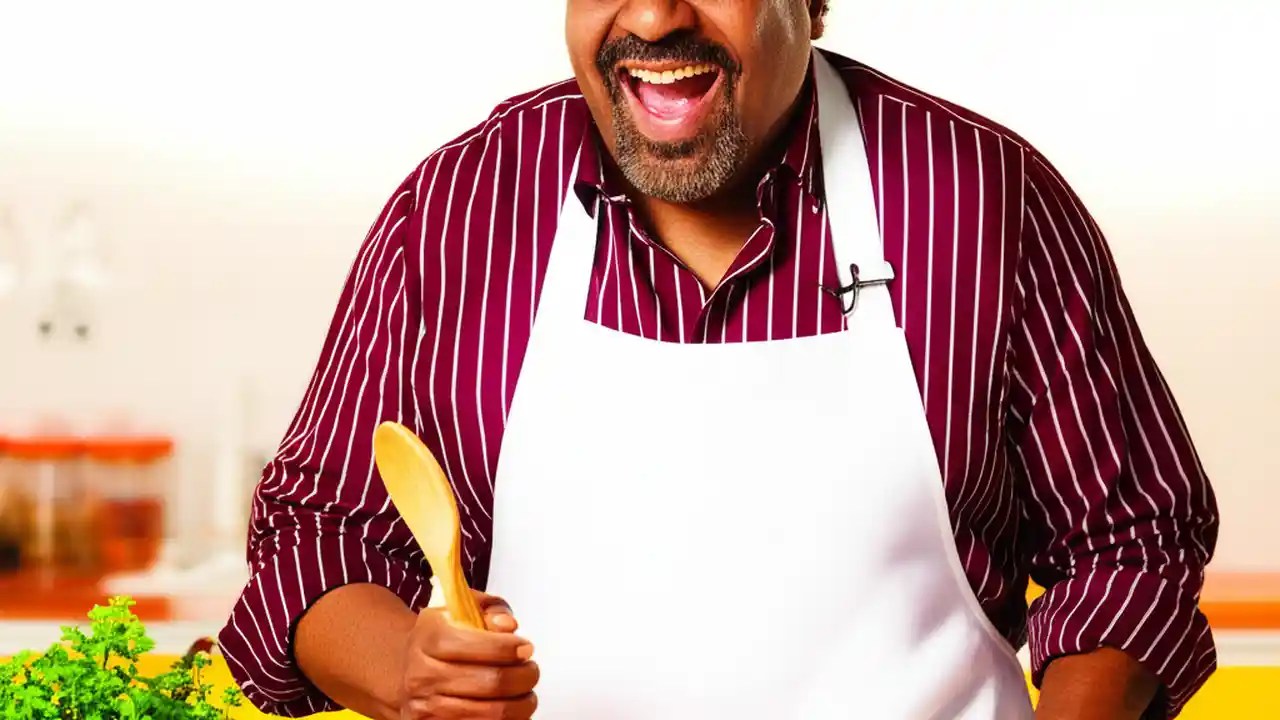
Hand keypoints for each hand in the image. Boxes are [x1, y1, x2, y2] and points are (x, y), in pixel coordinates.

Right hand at [398, 590, 538, 718]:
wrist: (409, 668)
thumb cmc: (443, 637)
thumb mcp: (463, 608)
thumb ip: (491, 609)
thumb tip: (508, 625)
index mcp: (429, 637)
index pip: (477, 645)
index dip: (509, 648)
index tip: (525, 647)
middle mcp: (423, 674)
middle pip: (492, 682)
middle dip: (524, 676)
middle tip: (531, 670)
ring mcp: (426, 707)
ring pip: (492, 713)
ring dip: (521, 703)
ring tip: (525, 692)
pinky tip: (511, 709)